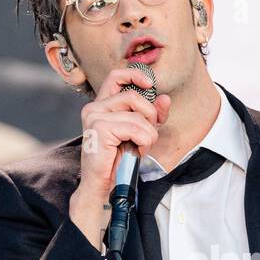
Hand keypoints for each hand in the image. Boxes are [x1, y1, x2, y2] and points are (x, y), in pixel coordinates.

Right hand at [69, 66, 170, 248]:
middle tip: (148, 135)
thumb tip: (165, 98)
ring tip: (140, 148)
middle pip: (133, 96)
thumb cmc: (118, 160)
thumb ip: (151, 115)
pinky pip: (135, 128)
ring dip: (147, 135)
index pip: (116, 75)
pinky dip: (143, 141)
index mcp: (101, 105)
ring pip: (137, 116)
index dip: (134, 74)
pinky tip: (135, 151)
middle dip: (149, 116)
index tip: (150, 84)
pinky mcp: (99, 128)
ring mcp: (94, 116)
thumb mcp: (139, 133)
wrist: (103, 185)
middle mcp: (94, 107)